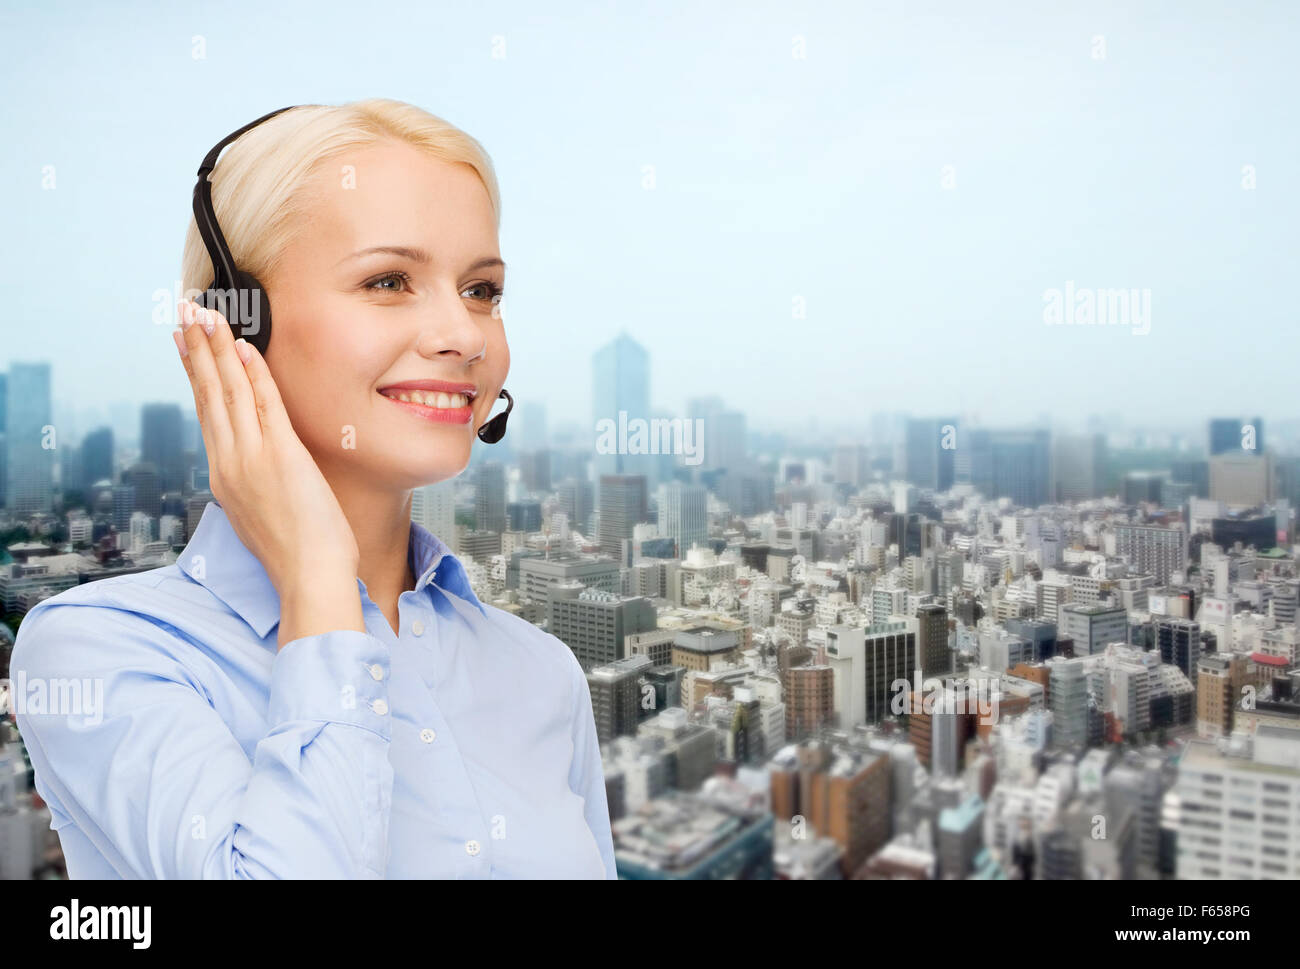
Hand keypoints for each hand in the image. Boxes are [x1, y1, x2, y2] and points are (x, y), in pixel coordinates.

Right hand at [173, 299, 363, 643]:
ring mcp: (251, 459)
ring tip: (206, 315)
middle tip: (186, 312)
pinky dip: (253, 373)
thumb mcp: (262, 514)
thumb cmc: (297, 553)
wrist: (309, 577)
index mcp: (224, 477)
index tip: (188, 345)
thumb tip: (260, 468)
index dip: (197, 375)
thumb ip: (255, 484)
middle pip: (209, 394)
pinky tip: (245, 347)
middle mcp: (229, 463)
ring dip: (217, 349)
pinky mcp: (280, 457)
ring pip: (229, 392)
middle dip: (197, 349)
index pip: (207, 414)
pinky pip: (264, 404)